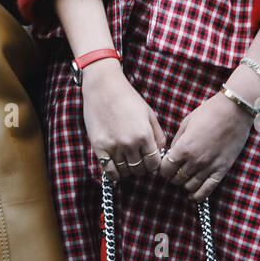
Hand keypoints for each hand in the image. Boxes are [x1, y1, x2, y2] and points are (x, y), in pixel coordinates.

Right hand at [81, 60, 166, 181]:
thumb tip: (160, 152)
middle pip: (140, 170)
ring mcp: (113, 146)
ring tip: (126, 161)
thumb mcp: (149, 114)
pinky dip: (114, 173)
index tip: (148, 159)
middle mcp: (130, 143)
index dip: (153, 164)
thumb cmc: (127, 97)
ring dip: (127, 170)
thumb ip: (158, 135)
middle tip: (137, 159)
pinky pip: (109, 171)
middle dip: (141, 167)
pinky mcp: (99, 147)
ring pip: (125, 172)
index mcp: (145, 135)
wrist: (103, 87)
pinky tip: (116, 166)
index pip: (154, 164)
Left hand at [159, 92, 253, 201]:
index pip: (165, 169)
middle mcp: (195, 161)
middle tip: (175, 172)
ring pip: (190, 187)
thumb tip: (172, 155)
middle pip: (176, 179)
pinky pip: (207, 190)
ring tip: (185, 179)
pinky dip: (198, 195)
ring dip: (185, 185)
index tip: (166, 167)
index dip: (163, 170)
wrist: (234, 111)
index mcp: (184, 148)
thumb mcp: (186, 123)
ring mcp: (209, 167)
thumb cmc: (209, 113)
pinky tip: (193, 195)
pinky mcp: (222, 170)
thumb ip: (177, 142)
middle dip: (173, 177)